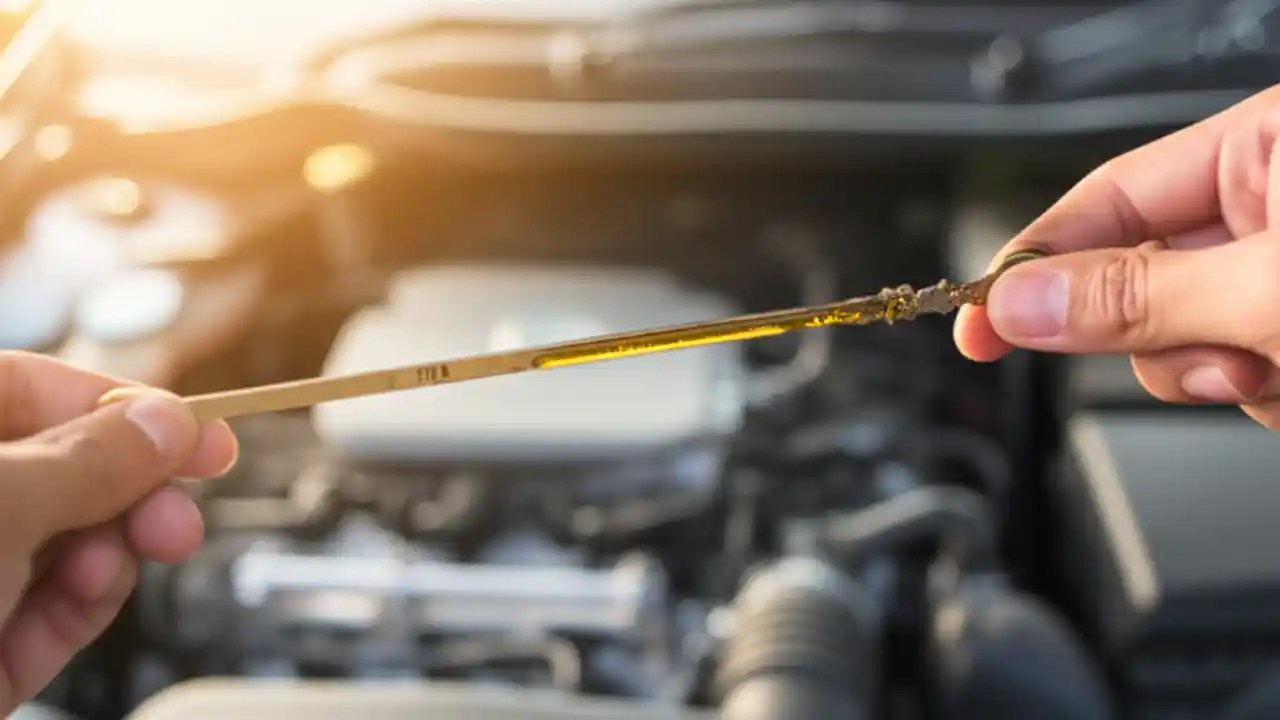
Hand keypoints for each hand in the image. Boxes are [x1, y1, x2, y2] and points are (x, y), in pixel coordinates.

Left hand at [0, 352, 236, 713]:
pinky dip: (88, 597)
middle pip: (59, 470)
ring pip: (67, 541)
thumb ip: (90, 458)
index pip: (28, 390)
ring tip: (144, 551)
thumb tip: (168, 421)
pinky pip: (54, 608)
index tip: (200, 430)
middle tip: (185, 504)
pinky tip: (96, 589)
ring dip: (116, 545)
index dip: (120, 406)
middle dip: (131, 486)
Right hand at [955, 84, 1279, 428]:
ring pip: (1176, 344)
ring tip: (1278, 367)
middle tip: (1205, 352)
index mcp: (1266, 149)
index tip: (979, 319)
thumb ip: (1138, 297)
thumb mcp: (1269, 289)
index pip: (1109, 197)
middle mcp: (1266, 210)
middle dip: (1162, 337)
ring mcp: (1275, 278)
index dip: (1035, 260)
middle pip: (1134, 282)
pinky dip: (1261, 393)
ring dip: (1214, 374)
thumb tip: (1021, 302)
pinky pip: (1226, 374)